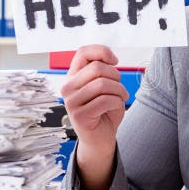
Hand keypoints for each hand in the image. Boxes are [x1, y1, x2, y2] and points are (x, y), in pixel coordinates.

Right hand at [61, 45, 128, 189]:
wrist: (101, 138)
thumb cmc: (104, 110)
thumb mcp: (105, 85)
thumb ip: (102, 70)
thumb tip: (108, 59)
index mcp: (73, 76)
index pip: (83, 52)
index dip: (102, 51)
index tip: (114, 61)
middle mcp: (67, 87)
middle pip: (97, 68)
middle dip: (116, 76)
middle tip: (120, 88)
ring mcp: (71, 102)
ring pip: (102, 84)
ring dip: (119, 91)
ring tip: (120, 98)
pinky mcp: (79, 116)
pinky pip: (105, 100)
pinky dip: (117, 102)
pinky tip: (116, 107)